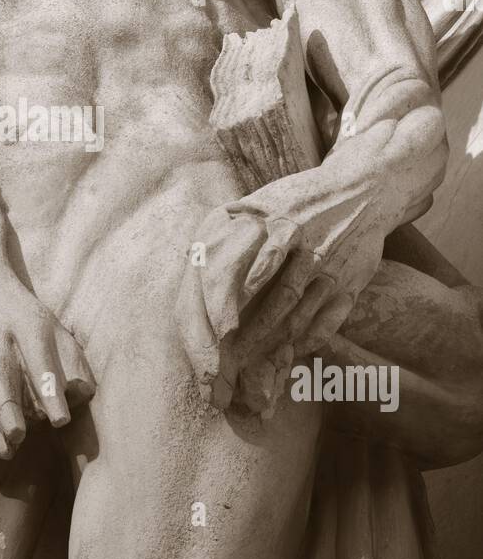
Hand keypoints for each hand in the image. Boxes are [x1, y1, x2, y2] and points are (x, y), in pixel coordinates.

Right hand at [0, 252, 94, 459]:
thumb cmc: (15, 307)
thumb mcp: (46, 319)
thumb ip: (69, 355)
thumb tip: (85, 392)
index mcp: (23, 322)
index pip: (37, 357)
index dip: (48, 388)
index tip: (60, 420)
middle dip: (7, 407)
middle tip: (20, 436)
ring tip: (4, 449)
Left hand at [175, 183, 383, 414]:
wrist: (363, 190)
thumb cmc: (301, 198)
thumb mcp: (266, 199)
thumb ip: (232, 225)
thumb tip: (194, 254)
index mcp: (279, 226)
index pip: (251, 270)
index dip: (232, 304)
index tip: (217, 328)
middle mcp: (307, 250)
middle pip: (278, 301)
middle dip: (252, 336)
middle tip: (229, 362)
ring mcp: (330, 269)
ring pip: (301, 317)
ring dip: (276, 345)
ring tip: (253, 367)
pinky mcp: (350, 284)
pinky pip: (327, 322)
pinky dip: (308, 341)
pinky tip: (289, 352)